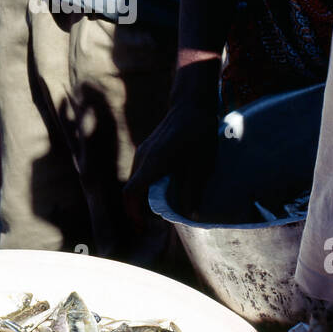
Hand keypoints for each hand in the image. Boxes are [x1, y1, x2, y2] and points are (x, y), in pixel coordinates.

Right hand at [125, 85, 219, 223]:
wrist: (192, 103)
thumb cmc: (198, 132)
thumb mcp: (201, 165)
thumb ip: (193, 191)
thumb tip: (190, 216)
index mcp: (153, 164)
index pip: (131, 193)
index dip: (133, 214)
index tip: (142, 228)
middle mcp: (143, 158)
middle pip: (131, 190)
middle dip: (138, 210)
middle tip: (154, 225)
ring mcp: (143, 151)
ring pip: (136, 181)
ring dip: (143, 198)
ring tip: (160, 209)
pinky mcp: (148, 148)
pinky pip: (141, 172)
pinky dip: (146, 186)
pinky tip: (163, 190)